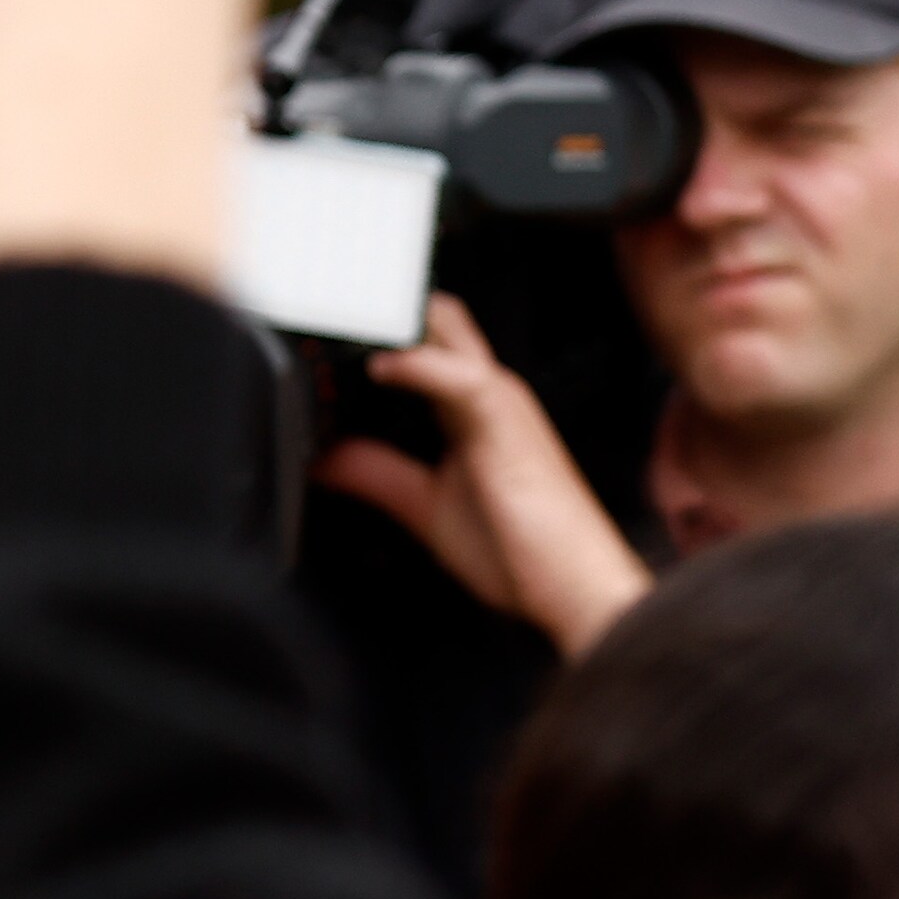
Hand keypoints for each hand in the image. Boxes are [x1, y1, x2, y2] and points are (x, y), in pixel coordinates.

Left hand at [315, 293, 654, 652]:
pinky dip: (414, 364)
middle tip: (323, 315)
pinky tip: (379, 368)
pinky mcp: (504, 420)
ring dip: (390, 324)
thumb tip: (324, 460)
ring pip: (444, 329)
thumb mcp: (426, 508)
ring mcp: (499, 400)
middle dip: (381, 310)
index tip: (322, 338)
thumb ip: (378, 476)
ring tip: (337, 326)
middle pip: (438, 319)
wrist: (576, 588)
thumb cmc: (525, 552)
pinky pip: (457, 374)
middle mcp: (488, 392)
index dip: (377, 332)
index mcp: (473, 408)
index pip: (424, 345)